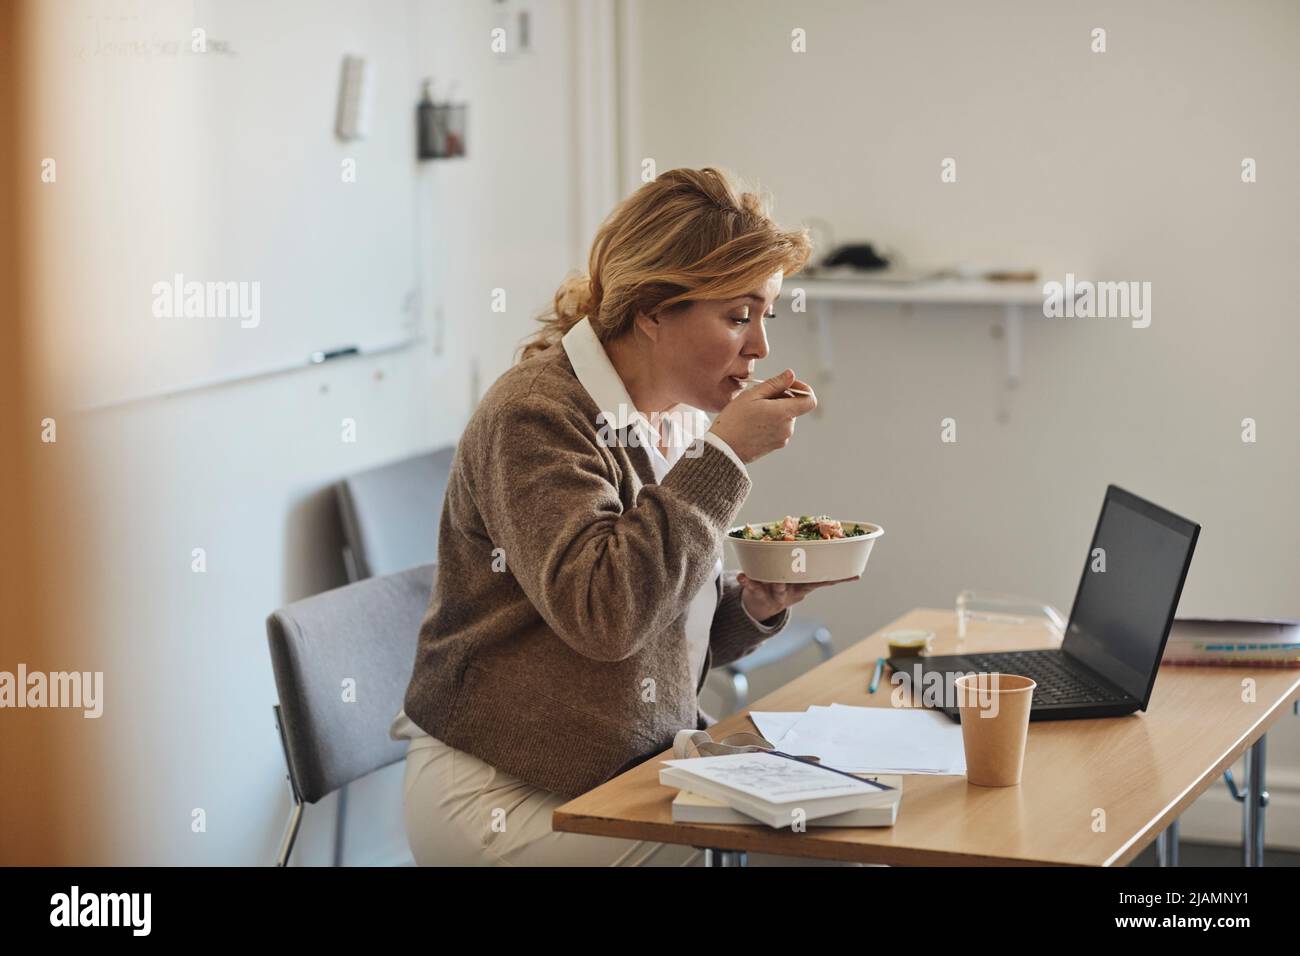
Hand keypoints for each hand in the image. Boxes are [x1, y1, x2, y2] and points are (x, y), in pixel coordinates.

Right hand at [707, 369, 816, 463]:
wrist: (724, 450)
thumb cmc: (734, 421)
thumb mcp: (751, 395)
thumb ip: (775, 384)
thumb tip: (790, 375)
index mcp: (783, 413)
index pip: (809, 400)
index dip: (802, 389)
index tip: (788, 385)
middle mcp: (787, 427)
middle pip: (794, 406)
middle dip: (781, 398)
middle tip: (758, 397)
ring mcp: (782, 438)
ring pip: (785, 417)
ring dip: (774, 410)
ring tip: (752, 411)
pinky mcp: (776, 445)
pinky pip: (779, 428)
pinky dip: (771, 421)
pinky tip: (753, 422)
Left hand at [737, 572, 861, 621]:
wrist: (762, 608)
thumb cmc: (785, 587)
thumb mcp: (800, 583)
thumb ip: (817, 572)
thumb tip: (846, 563)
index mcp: (804, 586)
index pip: (823, 580)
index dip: (837, 577)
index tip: (854, 574)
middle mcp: (792, 591)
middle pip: (800, 583)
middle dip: (802, 576)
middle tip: (802, 567)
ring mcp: (776, 595)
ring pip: (777, 587)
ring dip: (773, 580)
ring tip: (770, 575)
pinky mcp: (759, 594)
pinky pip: (753, 588)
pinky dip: (748, 582)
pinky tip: (742, 576)